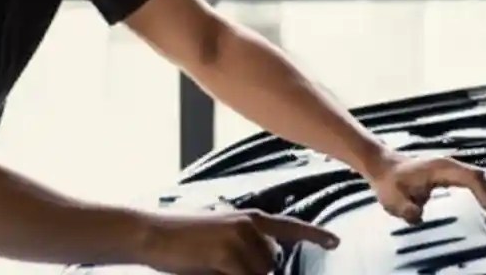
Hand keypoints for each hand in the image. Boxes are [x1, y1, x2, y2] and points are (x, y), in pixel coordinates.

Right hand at [138, 208, 338, 274]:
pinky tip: (211, 268)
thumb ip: (244, 251)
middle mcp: (249, 224)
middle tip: (218, 265)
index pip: (289, 227)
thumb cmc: (182, 243)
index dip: (314, 235)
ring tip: (211, 265)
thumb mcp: (219, 242)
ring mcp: (240, 237)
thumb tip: (266, 267)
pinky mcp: (227, 253)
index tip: (336, 242)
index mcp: (249, 218)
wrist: (150, 233)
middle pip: (272, 266)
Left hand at [365, 150, 485, 223]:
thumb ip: (405, 208)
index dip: (484, 194)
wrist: (382, 167)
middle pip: (478, 177)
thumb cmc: (389, 182)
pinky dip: (481, 193)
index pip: (470, 178)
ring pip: (477, 178)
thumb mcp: (392, 199)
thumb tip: (419, 215)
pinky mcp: (449, 174)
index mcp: (439, 168)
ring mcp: (450, 168)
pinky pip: (471, 182)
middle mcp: (448, 165)